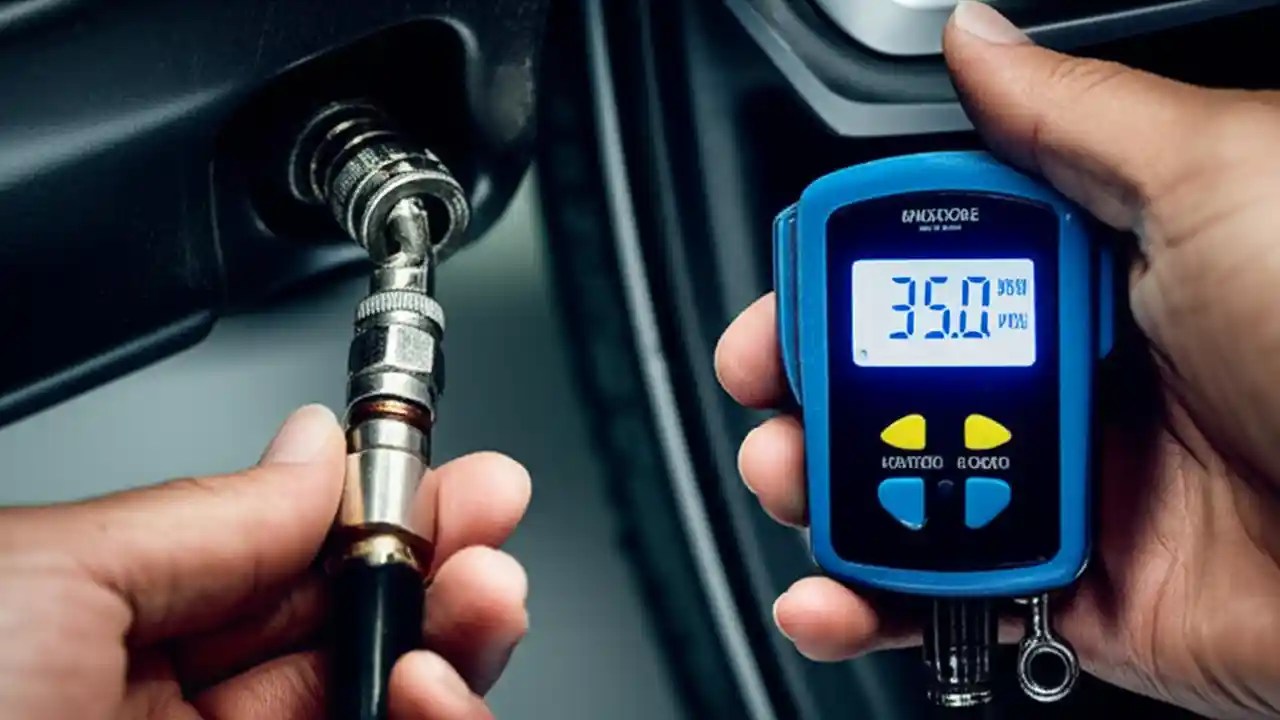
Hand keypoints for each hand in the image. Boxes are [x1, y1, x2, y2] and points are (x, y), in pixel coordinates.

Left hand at [0, 404, 530, 719]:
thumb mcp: (52, 576)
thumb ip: (209, 517)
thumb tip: (316, 450)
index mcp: (111, 632)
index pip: (281, 558)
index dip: (379, 509)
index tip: (454, 480)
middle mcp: (175, 711)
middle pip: (348, 629)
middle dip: (438, 570)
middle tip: (487, 537)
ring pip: (382, 703)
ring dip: (455, 643)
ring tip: (479, 602)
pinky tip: (433, 687)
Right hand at [715, 3, 1279, 716]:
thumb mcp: (1218, 177)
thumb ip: (1074, 118)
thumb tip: (979, 40)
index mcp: (1101, 271)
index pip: (931, 266)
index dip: (846, 280)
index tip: (795, 299)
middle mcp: (1077, 375)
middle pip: (892, 375)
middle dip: (808, 387)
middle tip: (772, 395)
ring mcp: (1068, 484)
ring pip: (895, 485)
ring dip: (815, 490)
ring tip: (790, 481)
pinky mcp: (1071, 587)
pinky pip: (939, 596)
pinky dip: (861, 605)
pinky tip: (831, 593)